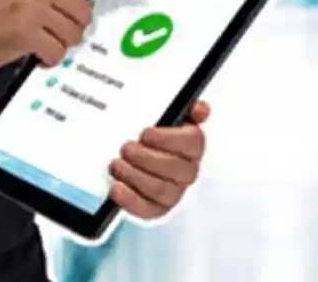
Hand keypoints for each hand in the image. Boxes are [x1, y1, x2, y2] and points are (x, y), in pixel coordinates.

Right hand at [0, 0, 140, 73]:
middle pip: (85, 10)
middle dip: (74, 28)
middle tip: (49, 34)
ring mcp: (30, 6)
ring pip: (74, 33)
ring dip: (60, 45)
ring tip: (34, 42)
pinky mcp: (25, 31)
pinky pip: (58, 53)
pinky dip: (48, 60)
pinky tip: (29, 54)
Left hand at [108, 100, 209, 220]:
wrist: (138, 159)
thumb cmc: (155, 138)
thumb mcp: (169, 117)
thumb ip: (187, 109)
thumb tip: (200, 109)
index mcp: (193, 147)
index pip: (193, 142)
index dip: (168, 138)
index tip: (145, 133)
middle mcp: (187, 171)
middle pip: (174, 167)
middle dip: (145, 157)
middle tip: (126, 148)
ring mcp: (174, 192)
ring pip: (159, 188)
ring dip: (134, 175)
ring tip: (117, 165)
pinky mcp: (157, 208)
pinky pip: (147, 209)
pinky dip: (130, 199)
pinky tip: (117, 187)